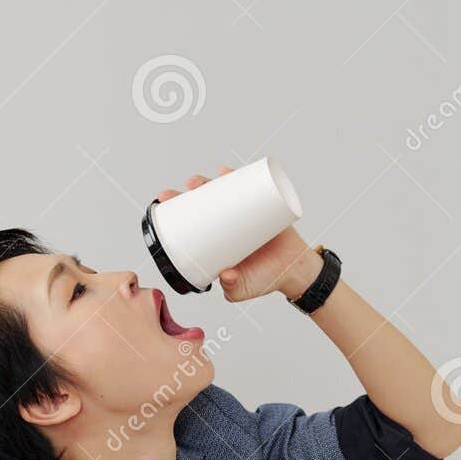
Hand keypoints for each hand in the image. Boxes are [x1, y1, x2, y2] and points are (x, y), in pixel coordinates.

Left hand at [157, 165, 323, 303]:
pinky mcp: (263, 206)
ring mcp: (245, 213)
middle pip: (205, 202)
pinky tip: (225, 171)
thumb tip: (225, 277)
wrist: (295, 271)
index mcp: (217, 241)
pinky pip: (248, 188)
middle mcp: (227, 224)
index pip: (193, 222)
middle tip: (183, 189)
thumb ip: (235, 289)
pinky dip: (237, 177)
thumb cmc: (266, 280)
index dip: (177, 211)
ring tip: (199, 181)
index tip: (165, 203)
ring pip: (223, 192)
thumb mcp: (245, 288)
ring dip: (208, 182)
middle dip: (190, 192)